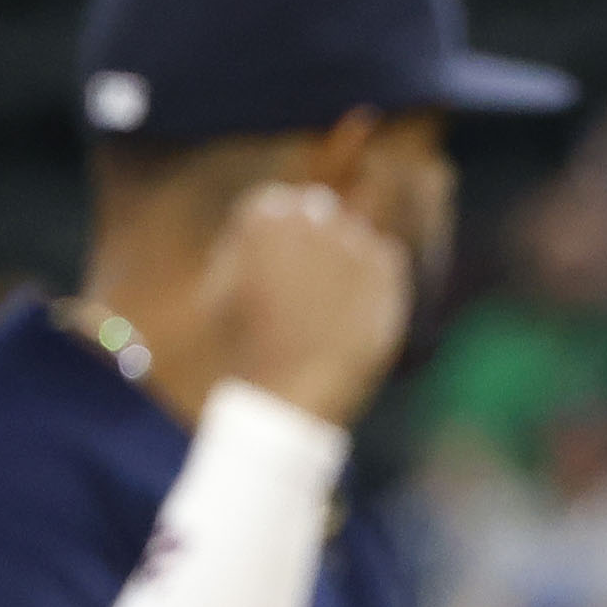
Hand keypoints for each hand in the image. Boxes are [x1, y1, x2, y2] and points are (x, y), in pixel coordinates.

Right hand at [196, 181, 411, 428]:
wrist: (288, 397)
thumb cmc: (245, 351)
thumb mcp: (220, 290)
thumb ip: (242, 246)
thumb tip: (271, 219)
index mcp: (265, 213)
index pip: (280, 209)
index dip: (281, 249)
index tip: (280, 283)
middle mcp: (310, 215)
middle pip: (320, 219)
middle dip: (315, 253)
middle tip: (309, 303)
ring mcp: (350, 240)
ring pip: (354, 240)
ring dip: (345, 270)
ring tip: (329, 320)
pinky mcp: (384, 268)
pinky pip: (386, 261)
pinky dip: (375, 287)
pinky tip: (356, 319)